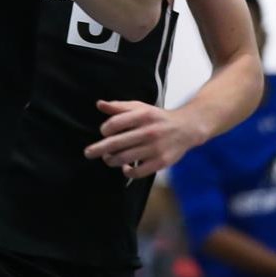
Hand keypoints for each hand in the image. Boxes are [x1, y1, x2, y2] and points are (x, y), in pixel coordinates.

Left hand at [84, 100, 204, 179]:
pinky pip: (138, 171)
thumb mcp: (140, 107)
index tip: (104, 132)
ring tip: (108, 159)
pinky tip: (125, 167)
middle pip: (116, 143)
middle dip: (98, 149)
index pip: (115, 124)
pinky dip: (127, 171)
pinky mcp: (161, 162)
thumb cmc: (158, 118)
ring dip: (111, 160)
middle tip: (88, 153)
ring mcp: (155, 148)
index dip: (105, 129)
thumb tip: (99, 104)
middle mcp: (149, 132)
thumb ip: (119, 107)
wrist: (187, 128)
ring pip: (124, 158)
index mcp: (143, 116)